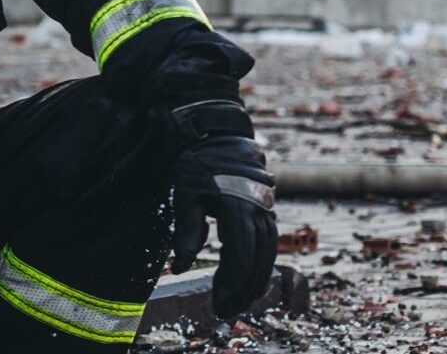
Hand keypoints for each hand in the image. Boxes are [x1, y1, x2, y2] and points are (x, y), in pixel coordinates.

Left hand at [170, 134, 277, 319]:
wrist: (218, 135)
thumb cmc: (197, 165)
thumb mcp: (185, 193)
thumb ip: (185, 230)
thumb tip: (178, 267)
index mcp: (237, 205)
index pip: (240, 254)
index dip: (232, 282)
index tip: (219, 303)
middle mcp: (257, 209)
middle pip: (258, 258)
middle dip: (244, 288)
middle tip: (227, 311)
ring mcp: (265, 208)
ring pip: (268, 252)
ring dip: (256, 280)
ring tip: (239, 302)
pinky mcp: (265, 209)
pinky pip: (269, 242)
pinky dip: (262, 264)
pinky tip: (250, 279)